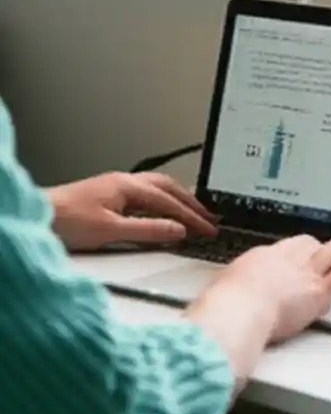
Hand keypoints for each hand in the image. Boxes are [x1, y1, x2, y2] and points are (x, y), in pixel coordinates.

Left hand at [46, 171, 218, 250]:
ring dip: (178, 199)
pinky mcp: (107, 196)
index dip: (192, 217)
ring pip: (157, 187)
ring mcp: (115, 187)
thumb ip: (148, 231)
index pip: (169, 202)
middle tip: (209, 217)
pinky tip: (163, 211)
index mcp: (128, 186)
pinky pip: (145, 194)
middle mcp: (124, 182)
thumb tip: (178, 230)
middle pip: (168, 188)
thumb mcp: (111, 231)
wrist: (37, 215)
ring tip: (193, 211)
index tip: (208, 229)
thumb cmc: (66, 222)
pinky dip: (162, 201)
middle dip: (191, 203)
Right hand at [197, 235, 330, 343]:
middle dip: (317, 251)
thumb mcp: (222, 289)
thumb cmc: (225, 306)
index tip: (295, 262)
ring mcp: (305, 272)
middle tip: (323, 262)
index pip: (284, 248)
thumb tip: (221, 299)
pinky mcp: (319, 290)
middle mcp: (286, 259)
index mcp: (261, 257)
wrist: (238, 311)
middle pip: (310, 243)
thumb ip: (231, 290)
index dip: (293, 255)